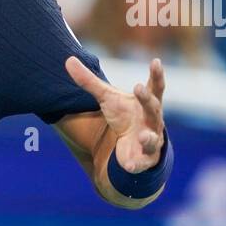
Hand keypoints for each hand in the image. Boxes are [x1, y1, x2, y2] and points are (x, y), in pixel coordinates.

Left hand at [65, 56, 165, 172]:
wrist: (134, 144)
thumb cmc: (124, 115)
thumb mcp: (107, 98)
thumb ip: (89, 81)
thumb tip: (68, 60)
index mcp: (146, 102)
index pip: (155, 86)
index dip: (157, 74)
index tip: (156, 61)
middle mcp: (153, 119)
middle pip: (154, 108)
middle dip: (147, 99)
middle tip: (138, 87)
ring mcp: (152, 139)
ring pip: (153, 138)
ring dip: (148, 137)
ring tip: (142, 135)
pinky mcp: (145, 158)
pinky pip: (142, 162)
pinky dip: (136, 164)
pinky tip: (128, 165)